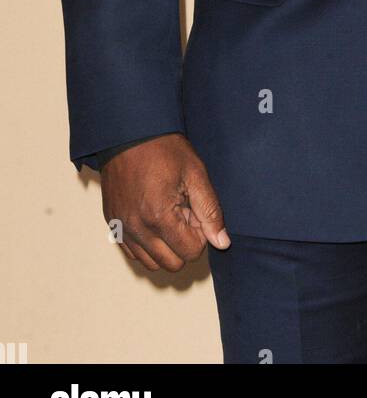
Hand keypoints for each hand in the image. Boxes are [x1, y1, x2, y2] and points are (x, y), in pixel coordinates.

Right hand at [101, 133, 229, 271]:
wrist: (129, 133)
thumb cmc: (163, 149)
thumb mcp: (195, 174)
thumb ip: (210, 211)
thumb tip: (222, 242)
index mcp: (158, 216)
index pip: (190, 252)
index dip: (200, 233)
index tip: (195, 210)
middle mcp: (136, 229)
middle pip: (172, 264)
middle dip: (184, 243)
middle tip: (184, 213)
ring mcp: (121, 228)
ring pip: (152, 263)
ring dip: (166, 247)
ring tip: (168, 215)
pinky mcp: (112, 225)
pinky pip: (134, 253)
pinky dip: (148, 244)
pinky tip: (153, 218)